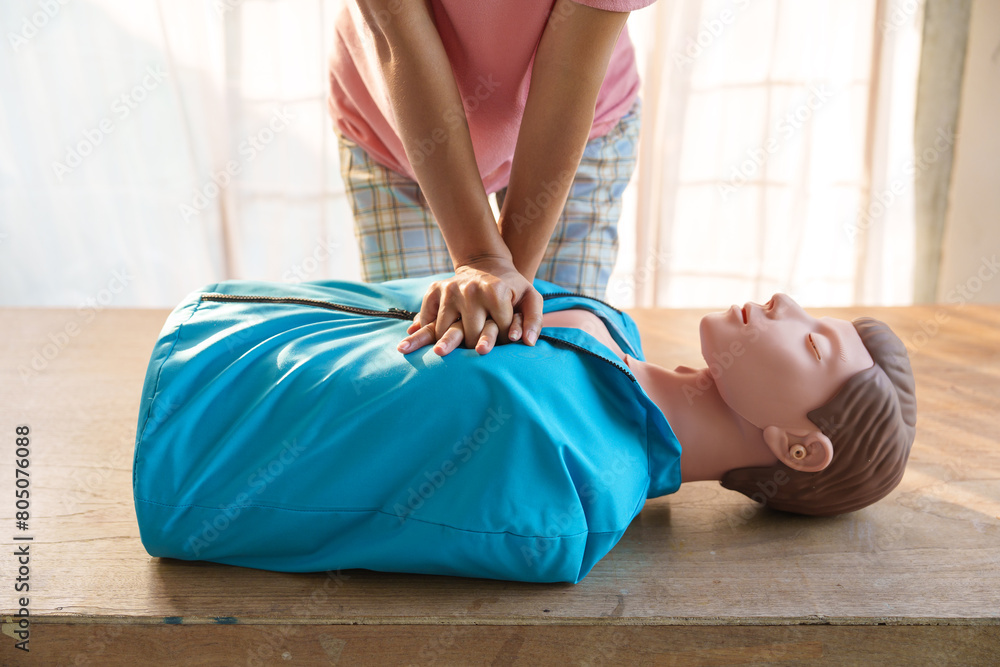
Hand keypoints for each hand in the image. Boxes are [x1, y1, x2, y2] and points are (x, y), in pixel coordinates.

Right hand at [397, 257, 543, 355]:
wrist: (487, 264)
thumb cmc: (512, 287)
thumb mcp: (531, 298)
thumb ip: (534, 320)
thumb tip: (528, 343)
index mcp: (495, 291)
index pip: (498, 331)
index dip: (501, 343)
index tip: (502, 347)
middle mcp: (470, 289)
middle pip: (469, 334)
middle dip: (474, 347)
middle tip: (476, 355)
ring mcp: (449, 289)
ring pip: (444, 330)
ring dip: (447, 345)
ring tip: (447, 356)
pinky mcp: (434, 290)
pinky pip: (427, 319)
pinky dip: (425, 333)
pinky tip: (421, 345)